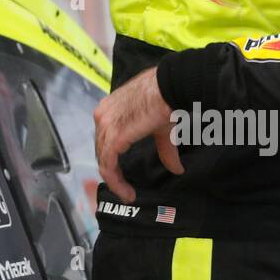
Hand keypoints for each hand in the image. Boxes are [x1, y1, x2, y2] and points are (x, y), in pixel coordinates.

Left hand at [94, 65, 183, 202]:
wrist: (169, 86)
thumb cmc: (166, 99)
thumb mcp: (162, 128)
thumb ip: (164, 148)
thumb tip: (177, 169)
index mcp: (109, 108)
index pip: (104, 138)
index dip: (110, 157)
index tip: (121, 174)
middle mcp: (102, 115)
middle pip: (101, 149)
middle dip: (112, 170)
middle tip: (124, 188)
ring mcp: (105, 125)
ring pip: (103, 160)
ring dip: (114, 181)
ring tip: (127, 194)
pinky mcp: (113, 138)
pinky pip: (108, 166)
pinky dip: (115, 182)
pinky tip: (127, 193)